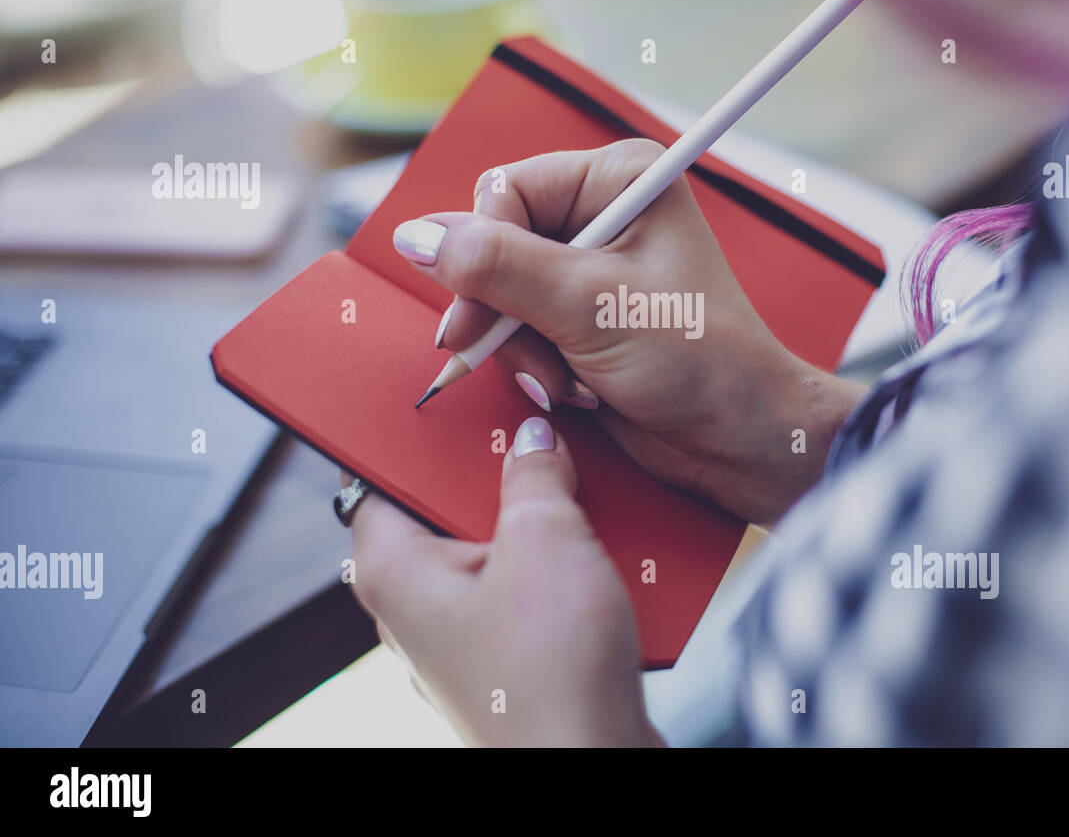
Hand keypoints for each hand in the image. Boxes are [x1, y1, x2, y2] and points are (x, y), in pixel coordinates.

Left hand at [348, 417, 660, 746]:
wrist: (594, 768)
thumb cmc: (550, 677)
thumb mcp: (547, 542)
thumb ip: (534, 475)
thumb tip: (532, 439)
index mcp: (395, 569)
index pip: (372, 474)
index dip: (407, 431)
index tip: (442, 393)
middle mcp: (416, 604)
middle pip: (443, 506)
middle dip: (495, 472)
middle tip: (534, 434)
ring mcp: (462, 635)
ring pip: (493, 547)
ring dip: (539, 519)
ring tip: (579, 489)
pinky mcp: (509, 657)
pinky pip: (527, 588)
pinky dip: (560, 564)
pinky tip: (602, 548)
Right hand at [394, 140, 864, 526]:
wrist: (738, 437)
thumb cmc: (694, 358)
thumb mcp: (589, 305)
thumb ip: (496, 267)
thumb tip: (415, 236)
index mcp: (618, 180)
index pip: (505, 192)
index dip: (483, 253)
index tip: (479, 316)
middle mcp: (602, 213)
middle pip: (493, 244)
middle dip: (501, 312)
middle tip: (502, 353)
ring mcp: (589, 268)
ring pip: (497, 295)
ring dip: (521, 349)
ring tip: (566, 381)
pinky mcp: (580, 318)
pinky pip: (517, 331)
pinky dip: (535, 366)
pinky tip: (575, 389)